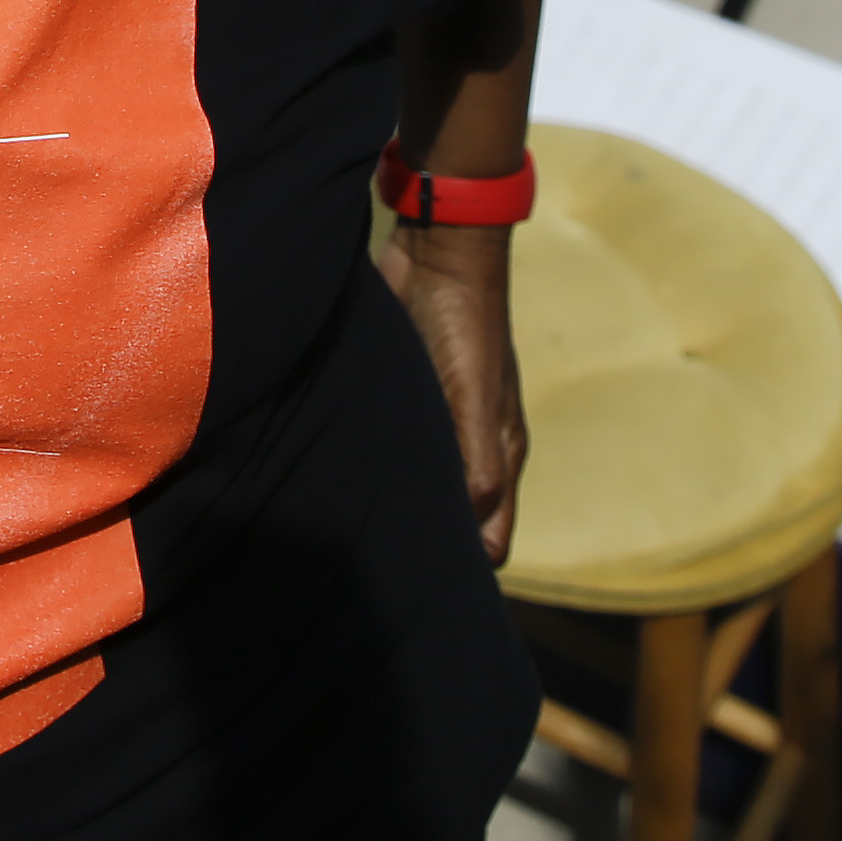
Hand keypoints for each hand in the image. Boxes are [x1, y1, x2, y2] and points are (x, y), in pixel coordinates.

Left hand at [382, 230, 526, 564]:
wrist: (439, 252)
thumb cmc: (464, 322)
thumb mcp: (475, 393)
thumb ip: (478, 461)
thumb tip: (478, 539)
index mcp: (499, 453)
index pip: (491, 537)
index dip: (466, 566)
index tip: (425, 588)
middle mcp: (471, 444)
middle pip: (455, 518)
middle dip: (425, 544)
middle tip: (375, 569)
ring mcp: (438, 420)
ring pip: (421, 483)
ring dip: (397, 504)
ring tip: (351, 534)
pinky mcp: (404, 395)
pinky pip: (393, 445)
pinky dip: (376, 466)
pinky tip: (342, 480)